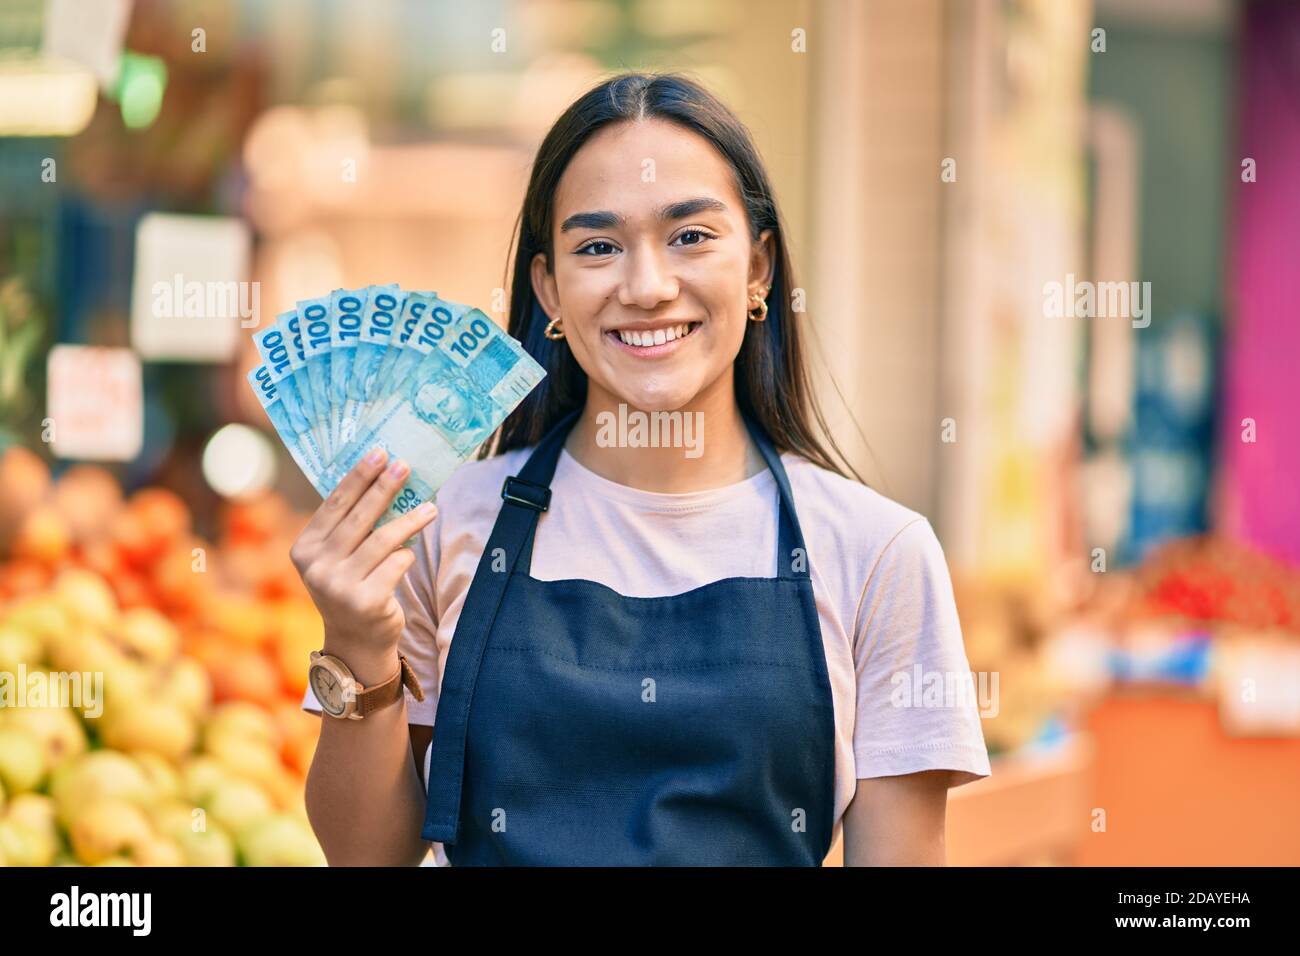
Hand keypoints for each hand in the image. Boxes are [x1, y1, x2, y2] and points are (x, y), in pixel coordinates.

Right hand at [290, 447, 438, 656]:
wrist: (356, 641)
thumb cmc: (352, 585)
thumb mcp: (339, 557)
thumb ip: (351, 526)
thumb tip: (384, 476)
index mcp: (304, 549)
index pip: (334, 505)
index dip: (358, 477)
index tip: (379, 453)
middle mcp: (317, 568)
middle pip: (358, 518)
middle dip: (384, 488)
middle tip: (404, 465)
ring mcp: (339, 587)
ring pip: (382, 540)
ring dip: (410, 520)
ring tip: (431, 507)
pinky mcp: (366, 601)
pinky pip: (396, 564)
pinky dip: (406, 555)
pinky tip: (409, 553)